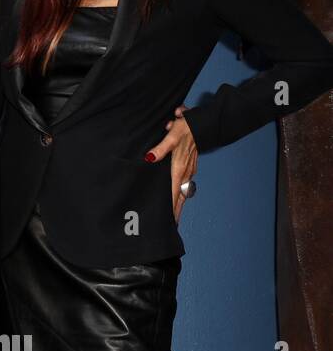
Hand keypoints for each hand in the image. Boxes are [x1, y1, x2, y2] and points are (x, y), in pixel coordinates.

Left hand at [146, 105, 198, 223]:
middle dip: (177, 212)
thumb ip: (160, 149)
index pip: (174, 193)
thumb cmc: (186, 129)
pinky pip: (184, 185)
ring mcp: (189, 171)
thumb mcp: (171, 137)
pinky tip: (178, 198)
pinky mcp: (189, 167)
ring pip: (183, 192)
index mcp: (179, 169)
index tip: (169, 220)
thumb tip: (150, 158)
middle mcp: (185, 173)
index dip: (171, 207)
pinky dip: (181, 194)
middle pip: (180, 197)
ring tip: (174, 216)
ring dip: (179, 204)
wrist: (201, 124)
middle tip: (173, 225)